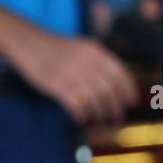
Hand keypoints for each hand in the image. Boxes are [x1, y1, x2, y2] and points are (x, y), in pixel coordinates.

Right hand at [8, 33, 139, 124]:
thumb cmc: (59, 48)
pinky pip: (77, 105)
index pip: (119, 74)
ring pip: (95, 99)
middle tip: (117, 115)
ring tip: (101, 118)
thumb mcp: (85, 46)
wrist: (30, 44)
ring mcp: (72, 74)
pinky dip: (82, 114)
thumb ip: (101, 60)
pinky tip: (83, 118)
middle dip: (116, 105)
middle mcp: (87, 62)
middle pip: (109, 89)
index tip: (132, 101)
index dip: (128, 90)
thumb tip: (119, 81)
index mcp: (96, 52)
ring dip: (100, 112)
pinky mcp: (58, 86)